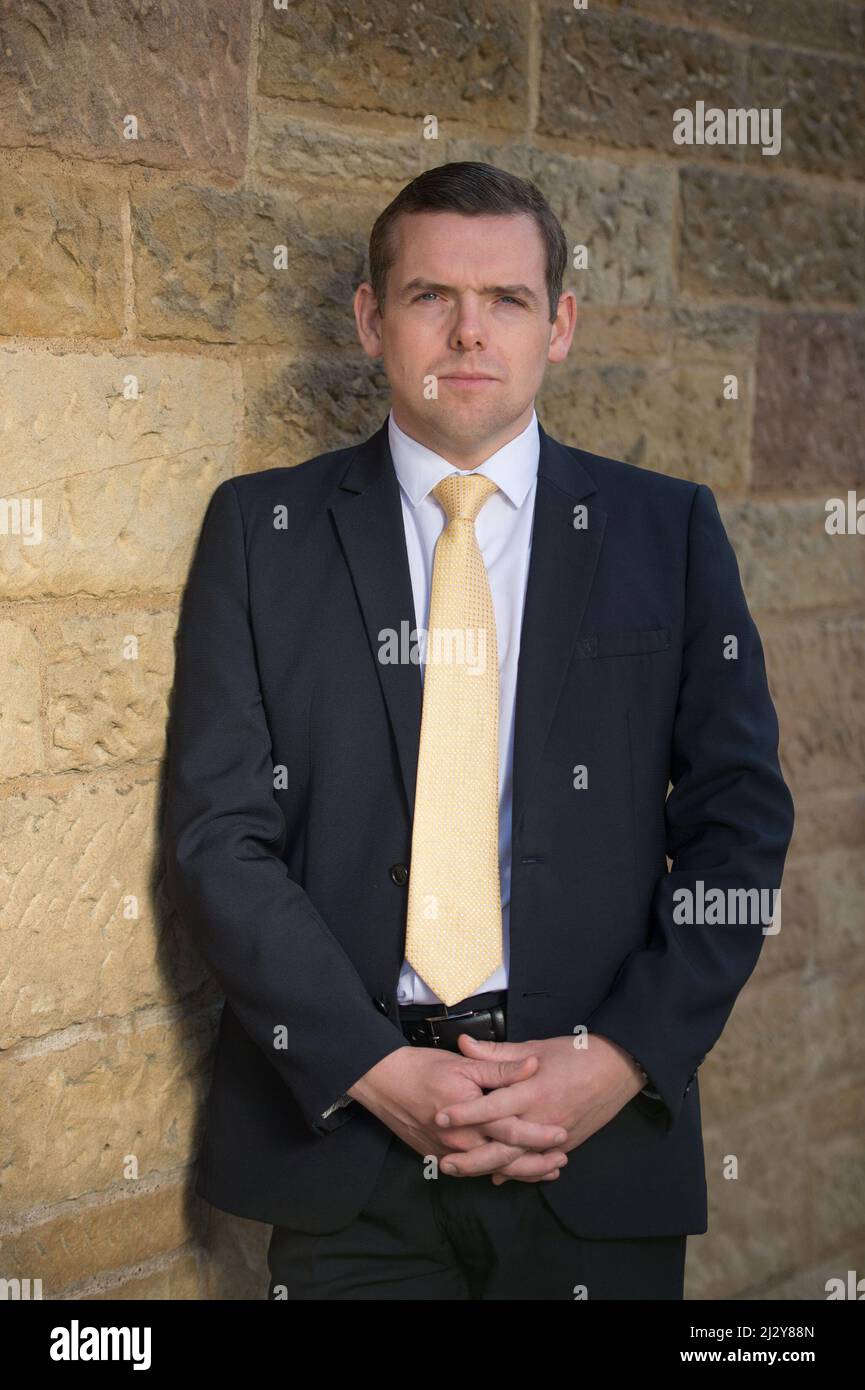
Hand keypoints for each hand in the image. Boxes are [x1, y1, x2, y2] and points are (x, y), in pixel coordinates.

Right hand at [348, 1044, 571, 1179]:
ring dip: (519, 1171)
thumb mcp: (464, 1064)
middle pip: (505, 1160)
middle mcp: (461, 1141)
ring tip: (544, 1170)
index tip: (562, 1135)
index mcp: (471, 1115)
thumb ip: (500, 1068)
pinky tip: (508, 1170)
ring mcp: (448, 1152)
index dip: (539, 1135)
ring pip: (490, 1170)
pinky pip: (471, 1170)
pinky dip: (493, 1171)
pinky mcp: (438, 1156)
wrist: (384, 1082)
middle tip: (560, 1161)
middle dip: (536, 1163)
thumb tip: (531, 1065)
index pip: (512, 1130)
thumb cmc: (423, 1068)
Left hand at [432, 1032, 645, 1182]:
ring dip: (489, 1169)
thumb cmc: (575, 1054)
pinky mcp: (567, 1144)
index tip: (440, 1117)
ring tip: (463, 1172)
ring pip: (517, 1162)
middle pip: (502, 1147)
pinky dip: (516, 1172)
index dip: (465, 1113)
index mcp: (533, 1091)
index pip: (492, 1107)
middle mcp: (543, 1119)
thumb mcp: (535, 1048)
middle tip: (444, 1161)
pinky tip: (497, 1176)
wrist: (618, 1069)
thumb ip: (497, 1053)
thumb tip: (464, 1044)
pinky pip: (536, 1163)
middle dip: (471, 1158)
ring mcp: (556, 1137)